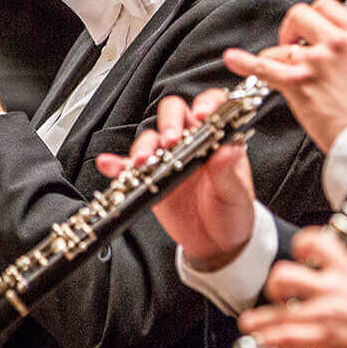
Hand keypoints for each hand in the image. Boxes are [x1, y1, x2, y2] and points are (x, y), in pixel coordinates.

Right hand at [96, 89, 256, 270]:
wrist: (216, 243)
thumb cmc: (231, 212)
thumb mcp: (236, 192)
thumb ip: (228, 170)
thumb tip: (229, 149)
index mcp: (217, 139)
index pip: (212, 107)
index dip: (206, 104)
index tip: (202, 115)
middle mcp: (191, 142)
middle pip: (174, 114)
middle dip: (169, 122)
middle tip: (169, 140)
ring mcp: (169, 159)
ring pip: (151, 138)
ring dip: (143, 146)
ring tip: (142, 161)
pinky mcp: (151, 178)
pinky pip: (130, 167)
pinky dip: (118, 165)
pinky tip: (110, 165)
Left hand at [223, 0, 346, 153]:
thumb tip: (329, 43)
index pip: (326, 6)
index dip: (312, 17)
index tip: (307, 30)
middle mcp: (337, 43)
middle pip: (299, 15)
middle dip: (290, 28)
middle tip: (291, 44)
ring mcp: (316, 61)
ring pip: (281, 46)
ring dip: (276, 57)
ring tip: (279, 69)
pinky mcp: (298, 82)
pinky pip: (264, 67)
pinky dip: (245, 62)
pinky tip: (234, 59)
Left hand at [239, 228, 346, 347]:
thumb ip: (346, 276)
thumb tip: (328, 276)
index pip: (312, 241)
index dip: (298, 246)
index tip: (295, 255)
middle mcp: (334, 286)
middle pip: (284, 274)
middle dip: (274, 287)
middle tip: (276, 295)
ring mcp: (327, 312)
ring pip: (279, 309)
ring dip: (261, 319)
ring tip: (253, 322)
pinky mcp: (327, 338)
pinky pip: (287, 337)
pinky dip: (270, 340)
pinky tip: (265, 342)